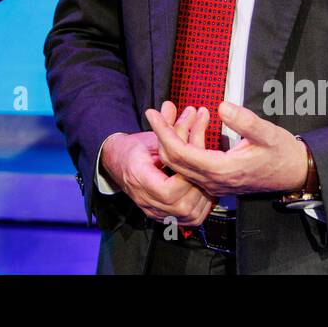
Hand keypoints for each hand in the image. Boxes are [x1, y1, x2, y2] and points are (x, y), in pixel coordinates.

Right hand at [100, 105, 214, 225]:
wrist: (117, 164)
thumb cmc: (132, 150)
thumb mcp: (148, 136)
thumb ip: (163, 126)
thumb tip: (170, 106)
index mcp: (140, 179)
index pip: (169, 190)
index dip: (186, 179)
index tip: (194, 164)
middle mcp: (147, 200)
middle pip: (181, 206)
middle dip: (200, 188)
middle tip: (209, 172)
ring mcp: (155, 211)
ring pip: (188, 216)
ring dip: (204, 199)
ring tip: (210, 181)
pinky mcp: (163, 216)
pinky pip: (188, 220)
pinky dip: (201, 207)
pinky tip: (206, 192)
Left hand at [145, 101, 308, 197]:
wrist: (294, 174)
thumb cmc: (282, 153)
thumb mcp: (267, 133)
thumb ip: (245, 121)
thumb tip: (222, 106)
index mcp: (221, 170)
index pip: (179, 152)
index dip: (162, 131)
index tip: (151, 112)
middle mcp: (213, 181)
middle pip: (173, 160)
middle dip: (163, 133)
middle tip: (161, 110)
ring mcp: (214, 183)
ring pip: (181, 163)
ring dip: (176, 137)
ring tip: (186, 111)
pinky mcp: (217, 180)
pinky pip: (192, 164)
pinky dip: (187, 143)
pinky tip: (197, 124)